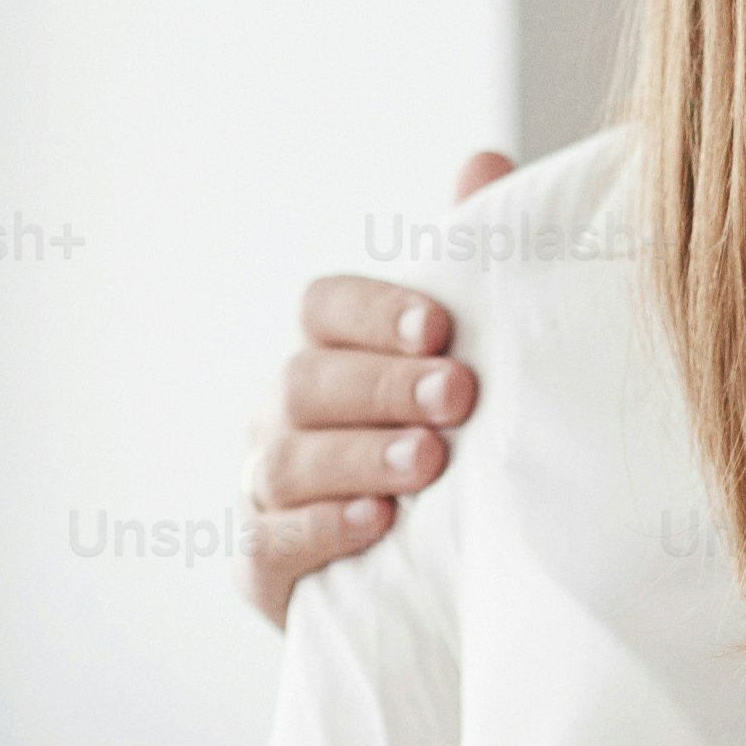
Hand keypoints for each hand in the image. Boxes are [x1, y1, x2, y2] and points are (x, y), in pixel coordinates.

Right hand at [239, 149, 511, 625]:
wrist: (441, 584)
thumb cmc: (449, 452)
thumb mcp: (465, 365)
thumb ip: (469, 268)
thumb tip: (483, 161)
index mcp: (327, 354)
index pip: (323, 308)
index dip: (374, 311)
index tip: (441, 326)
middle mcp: (282, 417)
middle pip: (305, 381)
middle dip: (383, 386)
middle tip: (459, 397)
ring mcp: (263, 493)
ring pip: (285, 461)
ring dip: (360, 457)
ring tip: (429, 464)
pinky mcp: (262, 570)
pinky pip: (269, 544)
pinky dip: (319, 530)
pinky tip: (376, 524)